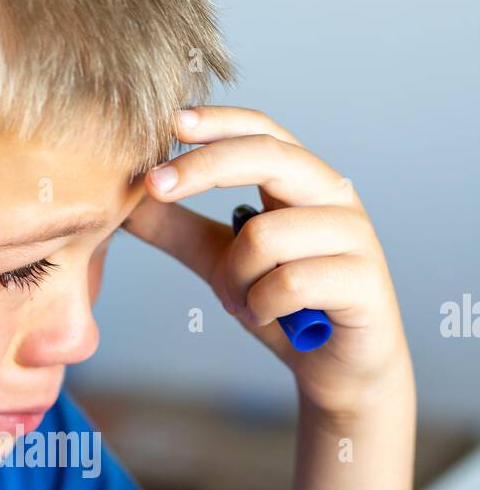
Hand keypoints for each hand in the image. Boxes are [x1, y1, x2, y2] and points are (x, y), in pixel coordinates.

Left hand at [121, 105, 412, 415]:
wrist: (335, 368)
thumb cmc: (282, 306)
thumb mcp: (221, 262)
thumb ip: (179, 230)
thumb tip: (124, 201)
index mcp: (302, 182)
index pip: (262, 131)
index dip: (218, 121)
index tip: (170, 122)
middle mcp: (334, 196)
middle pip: (267, 156)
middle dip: (203, 168)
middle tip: (152, 187)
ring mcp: (354, 235)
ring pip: (265, 236)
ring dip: (235, 280)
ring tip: (243, 303)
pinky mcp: (364, 280)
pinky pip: (289, 283)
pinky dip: (262, 307)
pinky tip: (270, 318)